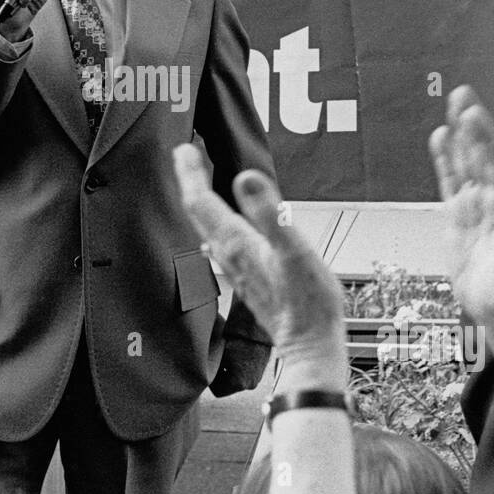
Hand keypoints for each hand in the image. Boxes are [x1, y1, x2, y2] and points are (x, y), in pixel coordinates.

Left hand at [174, 145, 343, 384]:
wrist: (311, 345)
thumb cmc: (308, 303)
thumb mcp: (294, 250)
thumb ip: (269, 213)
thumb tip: (246, 177)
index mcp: (237, 242)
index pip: (203, 202)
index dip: (192, 173)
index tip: (183, 149)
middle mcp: (230, 255)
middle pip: (201, 212)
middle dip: (192, 182)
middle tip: (184, 155)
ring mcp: (237, 268)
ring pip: (209, 229)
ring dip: (202, 204)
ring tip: (198, 185)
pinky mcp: (247, 279)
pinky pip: (223, 245)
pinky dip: (217, 227)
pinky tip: (217, 234)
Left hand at [210, 336, 272, 396]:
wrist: (258, 331)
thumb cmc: (236, 340)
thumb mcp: (219, 354)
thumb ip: (212, 367)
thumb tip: (204, 371)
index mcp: (238, 383)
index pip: (218, 392)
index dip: (211, 383)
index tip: (209, 371)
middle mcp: (249, 385)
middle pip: (228, 388)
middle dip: (221, 378)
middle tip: (216, 364)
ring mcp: (256, 379)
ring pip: (237, 382)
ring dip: (230, 374)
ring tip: (226, 359)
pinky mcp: (261, 373)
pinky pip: (246, 376)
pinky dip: (239, 370)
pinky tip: (236, 357)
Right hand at [428, 86, 493, 328]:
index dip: (487, 139)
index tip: (475, 115)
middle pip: (482, 156)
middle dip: (473, 126)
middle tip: (462, 96)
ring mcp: (478, 207)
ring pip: (467, 164)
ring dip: (460, 137)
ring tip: (453, 108)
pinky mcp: (460, 218)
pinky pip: (451, 184)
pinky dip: (446, 161)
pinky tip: (441, 140)